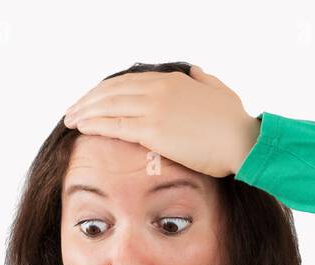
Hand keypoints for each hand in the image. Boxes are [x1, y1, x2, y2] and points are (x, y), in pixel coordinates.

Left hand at [61, 64, 260, 177]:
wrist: (243, 141)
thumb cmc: (235, 123)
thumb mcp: (219, 92)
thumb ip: (204, 81)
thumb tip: (195, 73)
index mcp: (171, 81)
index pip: (127, 82)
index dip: (105, 91)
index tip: (92, 100)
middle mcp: (159, 90)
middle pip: (112, 91)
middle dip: (88, 101)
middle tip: (73, 111)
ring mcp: (154, 109)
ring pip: (109, 106)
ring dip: (85, 112)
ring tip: (70, 121)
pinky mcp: (153, 130)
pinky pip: (115, 125)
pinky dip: (95, 124)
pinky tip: (82, 128)